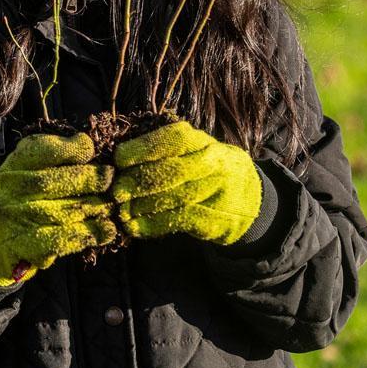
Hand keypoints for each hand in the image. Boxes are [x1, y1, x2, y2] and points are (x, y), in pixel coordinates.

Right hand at [0, 132, 115, 286]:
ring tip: (110, 202)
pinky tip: (106, 229)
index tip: (89, 148)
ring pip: (65, 210)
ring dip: (96, 206)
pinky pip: (66, 238)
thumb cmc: (16, 197)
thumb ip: (50, 153)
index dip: (69, 149)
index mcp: (12, 169)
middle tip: (109, 177)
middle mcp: (11, 193)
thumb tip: (86, 142)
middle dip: (89, 178)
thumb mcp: (23, 169)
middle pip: (54, 181)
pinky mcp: (31, 247)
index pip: (39, 152)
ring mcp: (20, 220)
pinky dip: (90, 233)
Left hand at [112, 120, 260, 244]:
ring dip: (142, 206)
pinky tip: (134, 227)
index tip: (119, 158)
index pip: (172, 140)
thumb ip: (165, 150)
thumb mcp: (194, 151)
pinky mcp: (217, 220)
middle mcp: (214, 165)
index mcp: (203, 142)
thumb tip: (119, 156)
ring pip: (175, 198)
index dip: (143, 149)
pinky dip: (153, 225)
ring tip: (120, 212)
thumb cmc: (207, 170)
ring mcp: (217, 193)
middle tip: (116, 191)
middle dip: (139, 181)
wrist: (250, 200)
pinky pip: (180, 221)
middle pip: (172, 171)